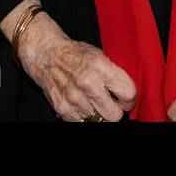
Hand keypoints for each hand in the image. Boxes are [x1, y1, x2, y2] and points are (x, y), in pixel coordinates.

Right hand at [15, 13, 137, 121]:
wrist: (45, 53)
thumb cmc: (73, 53)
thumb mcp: (99, 54)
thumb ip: (113, 73)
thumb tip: (128, 91)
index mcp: (100, 66)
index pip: (128, 93)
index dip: (129, 99)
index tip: (125, 99)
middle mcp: (88, 83)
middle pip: (115, 115)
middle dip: (114, 110)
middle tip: (110, 103)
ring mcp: (74, 98)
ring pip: (99, 121)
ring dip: (97, 112)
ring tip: (92, 100)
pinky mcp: (63, 108)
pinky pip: (82, 123)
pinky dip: (83, 116)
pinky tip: (81, 103)